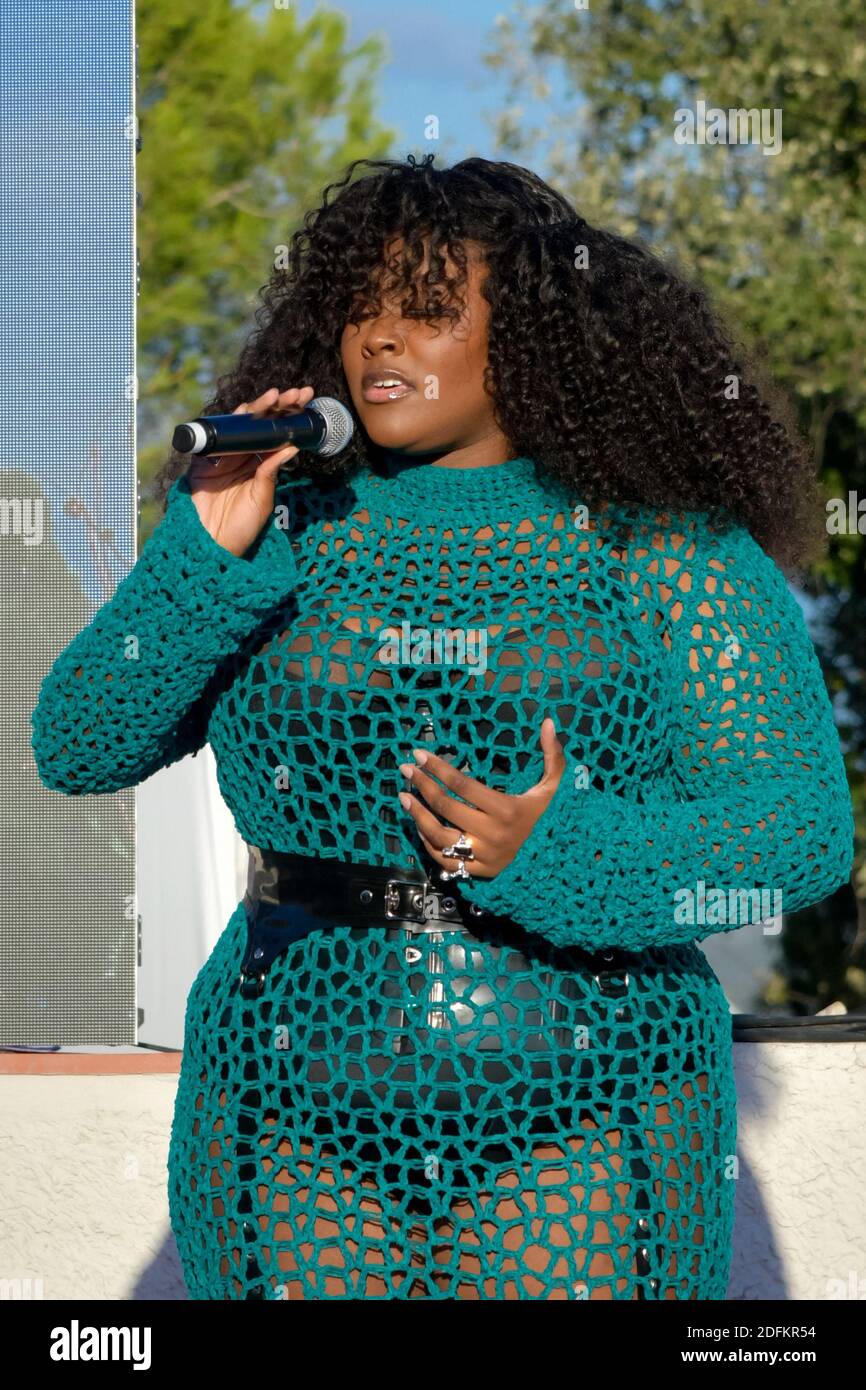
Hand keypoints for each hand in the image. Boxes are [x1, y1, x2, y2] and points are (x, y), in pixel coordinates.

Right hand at [186, 384, 314, 556]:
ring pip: (240, 424)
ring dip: (257, 409)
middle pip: (261, 424)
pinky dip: (230, 425)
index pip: (277, 434)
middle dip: (279, 406)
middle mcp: (243, 456)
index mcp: (260, 465)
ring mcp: (223, 456)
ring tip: (277, 397)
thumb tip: (292, 445)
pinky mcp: (204, 461)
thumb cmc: (241, 528)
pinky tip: (246, 414)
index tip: (307, 402)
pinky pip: (216, 437)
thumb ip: (272, 472)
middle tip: (296, 394)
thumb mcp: (262, 499)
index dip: (291, 417)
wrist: (212, 546)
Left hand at [397, 716, 565, 878]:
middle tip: (406, 769)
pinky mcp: (478, 871)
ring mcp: (484, 856)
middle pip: (448, 807)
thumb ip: (552, 755)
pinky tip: (419, 825)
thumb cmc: (550, 818)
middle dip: (423, 785)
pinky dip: (428, 842)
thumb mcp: (554, 787)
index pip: (463, 785)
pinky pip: (445, 858)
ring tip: (404, 796)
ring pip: (440, 835)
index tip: (420, 755)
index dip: (439, 768)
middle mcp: (493, 834)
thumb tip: (547, 722)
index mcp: (507, 810)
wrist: (558, 862)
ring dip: (418, 815)